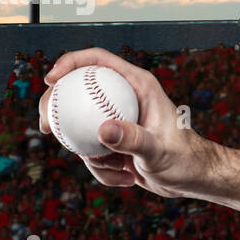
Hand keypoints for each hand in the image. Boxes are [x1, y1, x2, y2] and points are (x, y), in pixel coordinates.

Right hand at [39, 47, 214, 197]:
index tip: (51, 81)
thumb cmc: (185, 159)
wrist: (194, 179)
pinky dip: (102, 170)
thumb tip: (103, 130)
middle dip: (57, 107)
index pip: (97, 60)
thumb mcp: (158, 150)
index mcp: (138, 85)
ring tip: (121, 169)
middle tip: (46, 126)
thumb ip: (133, 140)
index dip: (69, 62)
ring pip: (81, 127)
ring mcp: (118, 120)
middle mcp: (125, 98)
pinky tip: (128, 179)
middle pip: (77, 90)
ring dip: (90, 154)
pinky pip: (92, 152)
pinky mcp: (115, 141)